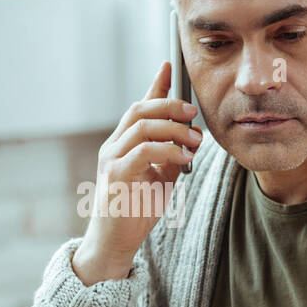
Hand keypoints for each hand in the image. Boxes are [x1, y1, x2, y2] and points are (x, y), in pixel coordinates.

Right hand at [72, 60, 200, 284]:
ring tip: (194, 140)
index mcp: (123, 143)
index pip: (139, 106)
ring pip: (142, 126)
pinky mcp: (116, 176)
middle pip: (140, 109)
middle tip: (193, 114)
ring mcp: (111, 159)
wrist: (116, 241)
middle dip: (170, 105)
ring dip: (173, 128)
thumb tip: (191, 135)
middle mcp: (113, 146)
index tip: (169, 65)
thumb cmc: (136, 209)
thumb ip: (170, 154)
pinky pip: (143, 152)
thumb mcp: (160, 177)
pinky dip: (167, 150)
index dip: (155, 85)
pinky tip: (184, 158)